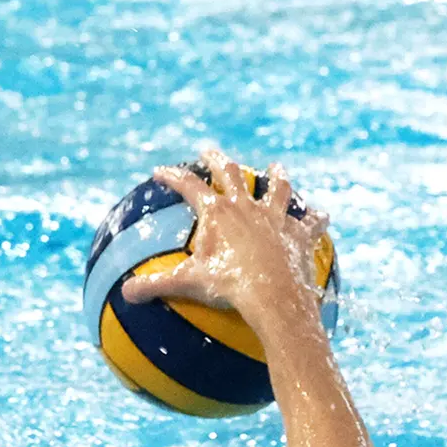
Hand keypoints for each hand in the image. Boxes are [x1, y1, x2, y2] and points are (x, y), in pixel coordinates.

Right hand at [120, 149, 330, 335]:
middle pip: (231, 174)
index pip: (189, 186)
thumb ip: (154, 286)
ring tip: (276, 167)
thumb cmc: (228, 287)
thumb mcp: (186, 285)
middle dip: (218, 160)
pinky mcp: (299, 234)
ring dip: (276, 176)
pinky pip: (310, 222)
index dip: (173, 176)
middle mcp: (246, 207)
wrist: (274, 295)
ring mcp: (276, 218)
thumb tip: (125, 293)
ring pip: (278, 188)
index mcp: (217, 213)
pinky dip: (315, 218)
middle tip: (210, 151)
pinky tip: (321, 215)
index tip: (160, 170)